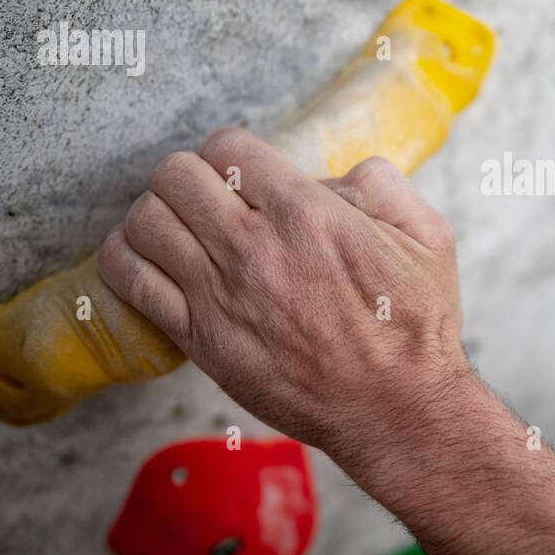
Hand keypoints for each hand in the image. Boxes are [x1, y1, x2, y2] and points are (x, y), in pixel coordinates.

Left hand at [97, 127, 472, 469]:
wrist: (396, 409)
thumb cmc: (415, 328)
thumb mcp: (428, 236)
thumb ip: (382, 185)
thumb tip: (337, 174)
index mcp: (306, 213)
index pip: (227, 146)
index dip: (230, 151)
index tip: (240, 172)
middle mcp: (254, 247)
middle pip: (175, 175)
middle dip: (188, 176)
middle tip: (206, 196)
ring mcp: (221, 294)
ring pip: (145, 222)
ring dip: (154, 213)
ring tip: (174, 225)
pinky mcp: (201, 339)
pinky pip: (132, 282)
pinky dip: (126, 260)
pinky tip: (145, 259)